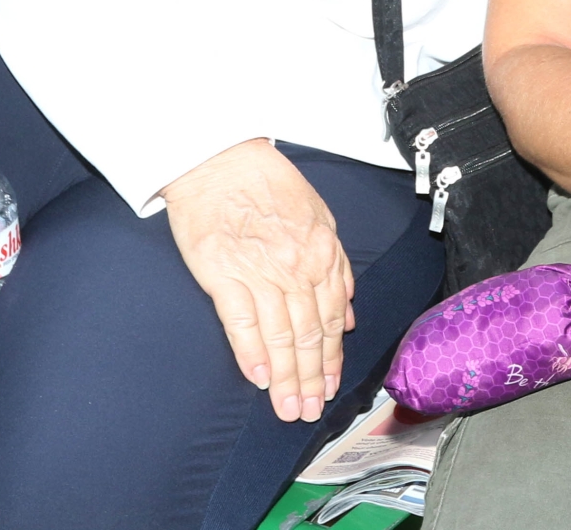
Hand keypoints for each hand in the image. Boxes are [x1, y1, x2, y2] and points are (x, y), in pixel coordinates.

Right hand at [163, 139, 354, 422]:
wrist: (221, 158)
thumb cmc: (269, 184)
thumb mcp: (320, 216)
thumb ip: (337, 266)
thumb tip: (349, 314)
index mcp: (322, 253)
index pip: (332, 319)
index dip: (331, 359)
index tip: (330, 388)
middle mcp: (296, 267)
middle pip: (308, 335)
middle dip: (311, 379)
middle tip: (309, 412)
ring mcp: (259, 271)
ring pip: (279, 336)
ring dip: (286, 377)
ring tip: (287, 407)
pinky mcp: (223, 273)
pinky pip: (242, 321)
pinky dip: (252, 352)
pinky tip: (259, 377)